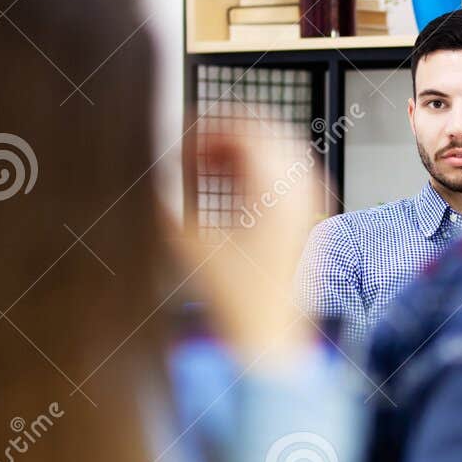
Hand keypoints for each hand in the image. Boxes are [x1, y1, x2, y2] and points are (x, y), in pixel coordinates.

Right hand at [182, 125, 323, 364]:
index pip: (246, 130)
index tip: (184, 139)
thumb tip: (151, 173)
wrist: (267, 334)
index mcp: (273, 191)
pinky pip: (293, 173)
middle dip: (228, 133)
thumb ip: (165, 201)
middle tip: (197, 147)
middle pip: (269, 132)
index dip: (209, 127)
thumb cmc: (235, 299)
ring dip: (247, 148)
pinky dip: (265, 167)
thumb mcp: (188, 245)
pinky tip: (238, 186)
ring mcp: (310, 205)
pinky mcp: (309, 220)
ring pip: (283, 149)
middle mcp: (299, 193)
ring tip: (214, 165)